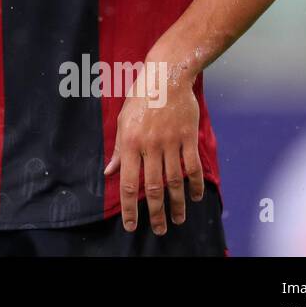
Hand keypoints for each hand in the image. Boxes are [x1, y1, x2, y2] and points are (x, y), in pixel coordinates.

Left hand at [103, 62, 204, 234]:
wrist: (166, 76)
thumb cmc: (141, 97)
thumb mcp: (122, 121)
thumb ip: (118, 149)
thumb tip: (110, 173)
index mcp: (130, 142)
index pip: (129, 183)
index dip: (130, 207)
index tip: (131, 224)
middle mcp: (150, 146)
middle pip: (154, 187)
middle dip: (155, 212)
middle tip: (158, 229)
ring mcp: (171, 142)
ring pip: (174, 181)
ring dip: (176, 204)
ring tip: (177, 219)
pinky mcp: (188, 137)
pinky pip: (192, 166)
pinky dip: (195, 184)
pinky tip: (195, 197)